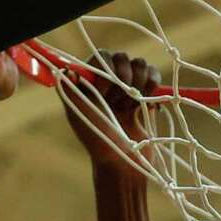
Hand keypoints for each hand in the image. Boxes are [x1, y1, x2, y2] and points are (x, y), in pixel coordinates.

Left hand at [64, 50, 162, 171]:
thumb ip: (68, 89)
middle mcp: (109, 81)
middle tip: (118, 104)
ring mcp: (130, 87)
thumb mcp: (78, 115)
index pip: (102, 56)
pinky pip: (154, 75)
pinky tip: (147, 103)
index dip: (106, 70)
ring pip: (141, 64)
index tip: (104, 92)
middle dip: (124, 80)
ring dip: (139, 85)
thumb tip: (67, 68)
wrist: (125, 163)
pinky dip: (153, 85)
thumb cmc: (99, 141)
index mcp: (91, 82)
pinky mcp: (148, 95)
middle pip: (123, 58)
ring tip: (131, 108)